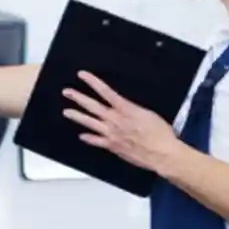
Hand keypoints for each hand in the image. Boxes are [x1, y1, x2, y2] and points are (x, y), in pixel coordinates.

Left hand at [63, 71, 183, 173]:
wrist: (162, 153)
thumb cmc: (160, 134)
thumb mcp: (148, 113)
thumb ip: (132, 109)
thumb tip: (124, 106)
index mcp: (126, 109)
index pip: (105, 91)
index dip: (92, 82)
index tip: (82, 75)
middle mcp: (115, 120)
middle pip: (92, 106)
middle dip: (78, 97)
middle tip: (66, 92)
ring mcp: (111, 134)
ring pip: (89, 123)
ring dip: (77, 116)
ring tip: (66, 112)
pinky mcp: (112, 146)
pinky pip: (96, 141)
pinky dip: (88, 138)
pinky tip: (81, 136)